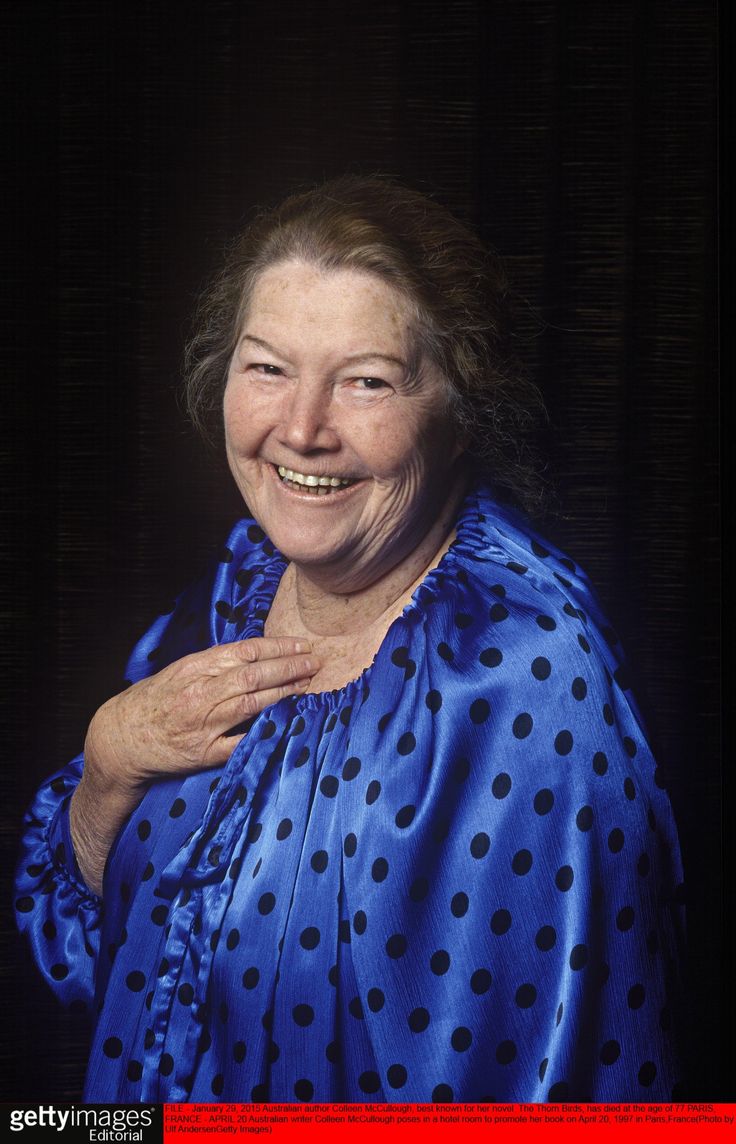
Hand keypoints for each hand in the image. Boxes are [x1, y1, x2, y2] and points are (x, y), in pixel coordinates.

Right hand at [70, 637, 317, 894]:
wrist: (119, 740)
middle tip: (317, 662)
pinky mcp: (204, 753)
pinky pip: (241, 741)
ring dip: (285, 693)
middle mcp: (200, 693)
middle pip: (254, 675)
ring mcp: (204, 724)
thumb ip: (212, 664)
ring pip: (252, 703)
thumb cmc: (152, 703)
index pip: (244, 652)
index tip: (301, 646)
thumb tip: (252, 653)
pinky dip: (265, 731)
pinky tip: (288, 722)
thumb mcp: (178, 672)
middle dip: (289, 667)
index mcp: (194, 669)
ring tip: (309, 685)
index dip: (276, 648)